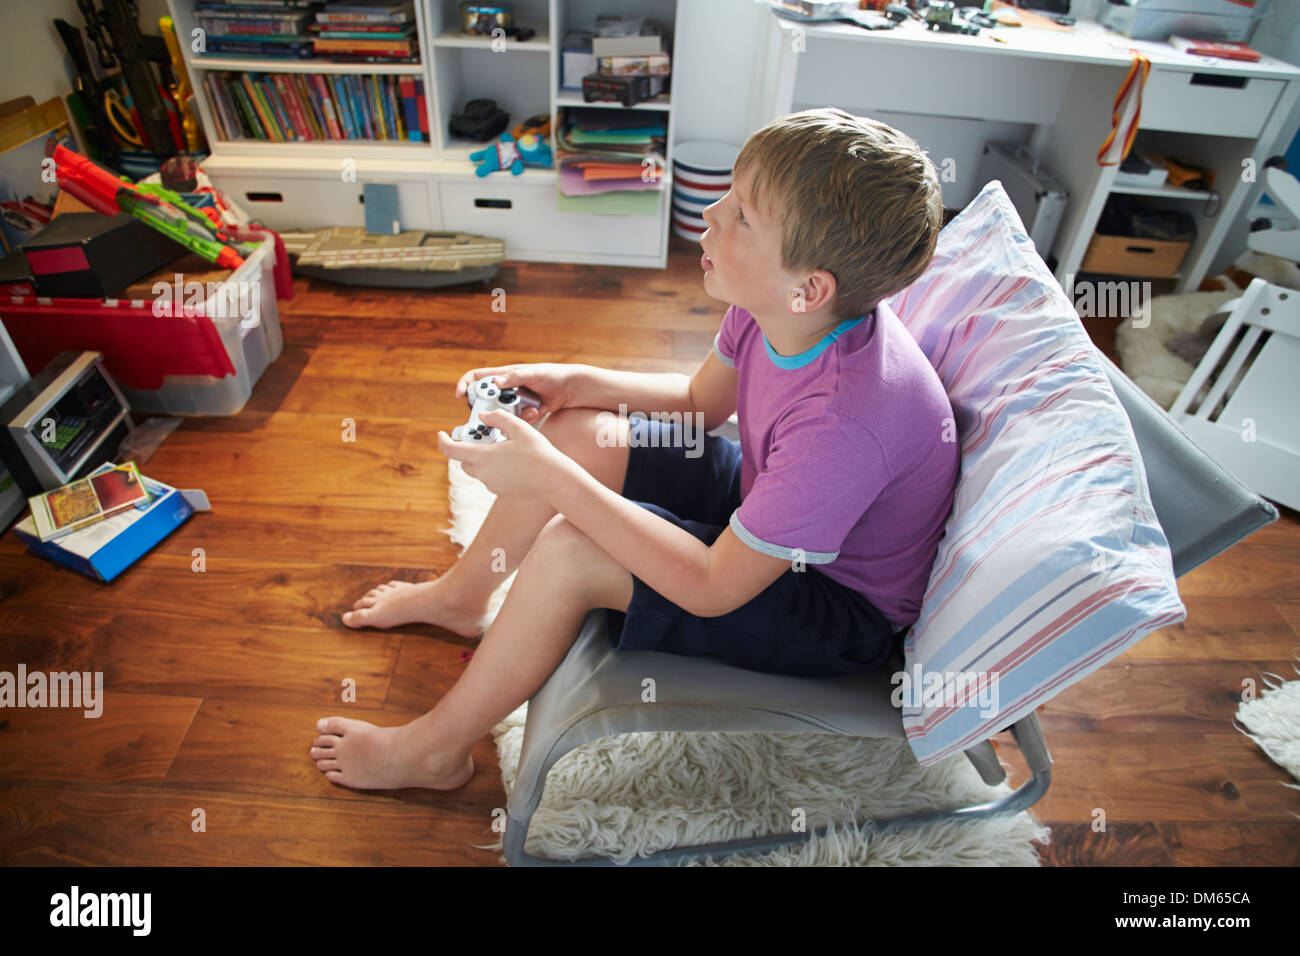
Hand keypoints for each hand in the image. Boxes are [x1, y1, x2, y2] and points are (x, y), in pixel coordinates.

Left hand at [437, 409, 566, 500]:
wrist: (554, 479)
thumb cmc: (538, 453)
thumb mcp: (519, 428)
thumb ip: (497, 418)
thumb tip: (483, 416)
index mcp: (483, 457)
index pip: (451, 451)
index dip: (443, 442)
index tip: (441, 434)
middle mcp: (483, 474)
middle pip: (464, 461)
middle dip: (467, 449)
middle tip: (481, 438)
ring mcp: (491, 485)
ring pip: (478, 470)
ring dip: (482, 458)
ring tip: (501, 448)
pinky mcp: (500, 491)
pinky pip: (490, 477)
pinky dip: (494, 468)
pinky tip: (513, 461)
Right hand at [454, 363, 578, 424]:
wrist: (570, 389)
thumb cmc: (551, 375)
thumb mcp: (533, 373)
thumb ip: (514, 377)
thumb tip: (495, 382)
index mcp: (503, 376)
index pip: (477, 378)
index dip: (464, 385)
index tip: (460, 395)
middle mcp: (505, 390)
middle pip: (485, 401)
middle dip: (489, 408)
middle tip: (497, 412)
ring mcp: (513, 403)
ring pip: (500, 414)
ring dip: (511, 415)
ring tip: (530, 409)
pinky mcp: (522, 414)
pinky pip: (515, 421)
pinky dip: (524, 419)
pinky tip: (537, 411)